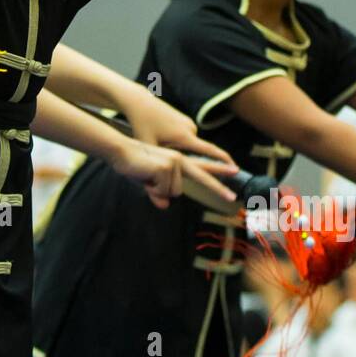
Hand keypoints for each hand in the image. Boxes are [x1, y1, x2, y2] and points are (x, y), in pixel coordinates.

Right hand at [109, 135, 237, 209]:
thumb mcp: (147, 184)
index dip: (217, 171)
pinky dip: (152, 189)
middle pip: (202, 176)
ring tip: (146, 176)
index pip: (201, 167)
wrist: (120, 151)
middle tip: (232, 198)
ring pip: (173, 192)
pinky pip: (163, 191)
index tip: (234, 171)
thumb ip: (158, 194)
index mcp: (177, 161)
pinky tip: (145, 176)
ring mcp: (174, 162)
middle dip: (218, 188)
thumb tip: (165, 205)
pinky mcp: (166, 167)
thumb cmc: (132, 166)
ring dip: (157, 190)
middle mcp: (179, 160)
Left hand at [123, 87, 232, 162]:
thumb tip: (161, 195)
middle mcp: (190, 128)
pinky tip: (163, 137)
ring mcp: (187, 122)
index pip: (210, 150)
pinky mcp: (183, 119)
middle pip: (200, 152)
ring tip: (164, 145)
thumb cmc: (142, 125)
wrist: (139, 101)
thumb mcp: (149, 149)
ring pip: (191, 145)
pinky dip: (180, 143)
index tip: (235, 168)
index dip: (223, 161)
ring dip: (184, 152)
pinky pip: (186, 136)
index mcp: (184, 137)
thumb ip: (158, 170)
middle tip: (203, 167)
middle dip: (201, 161)